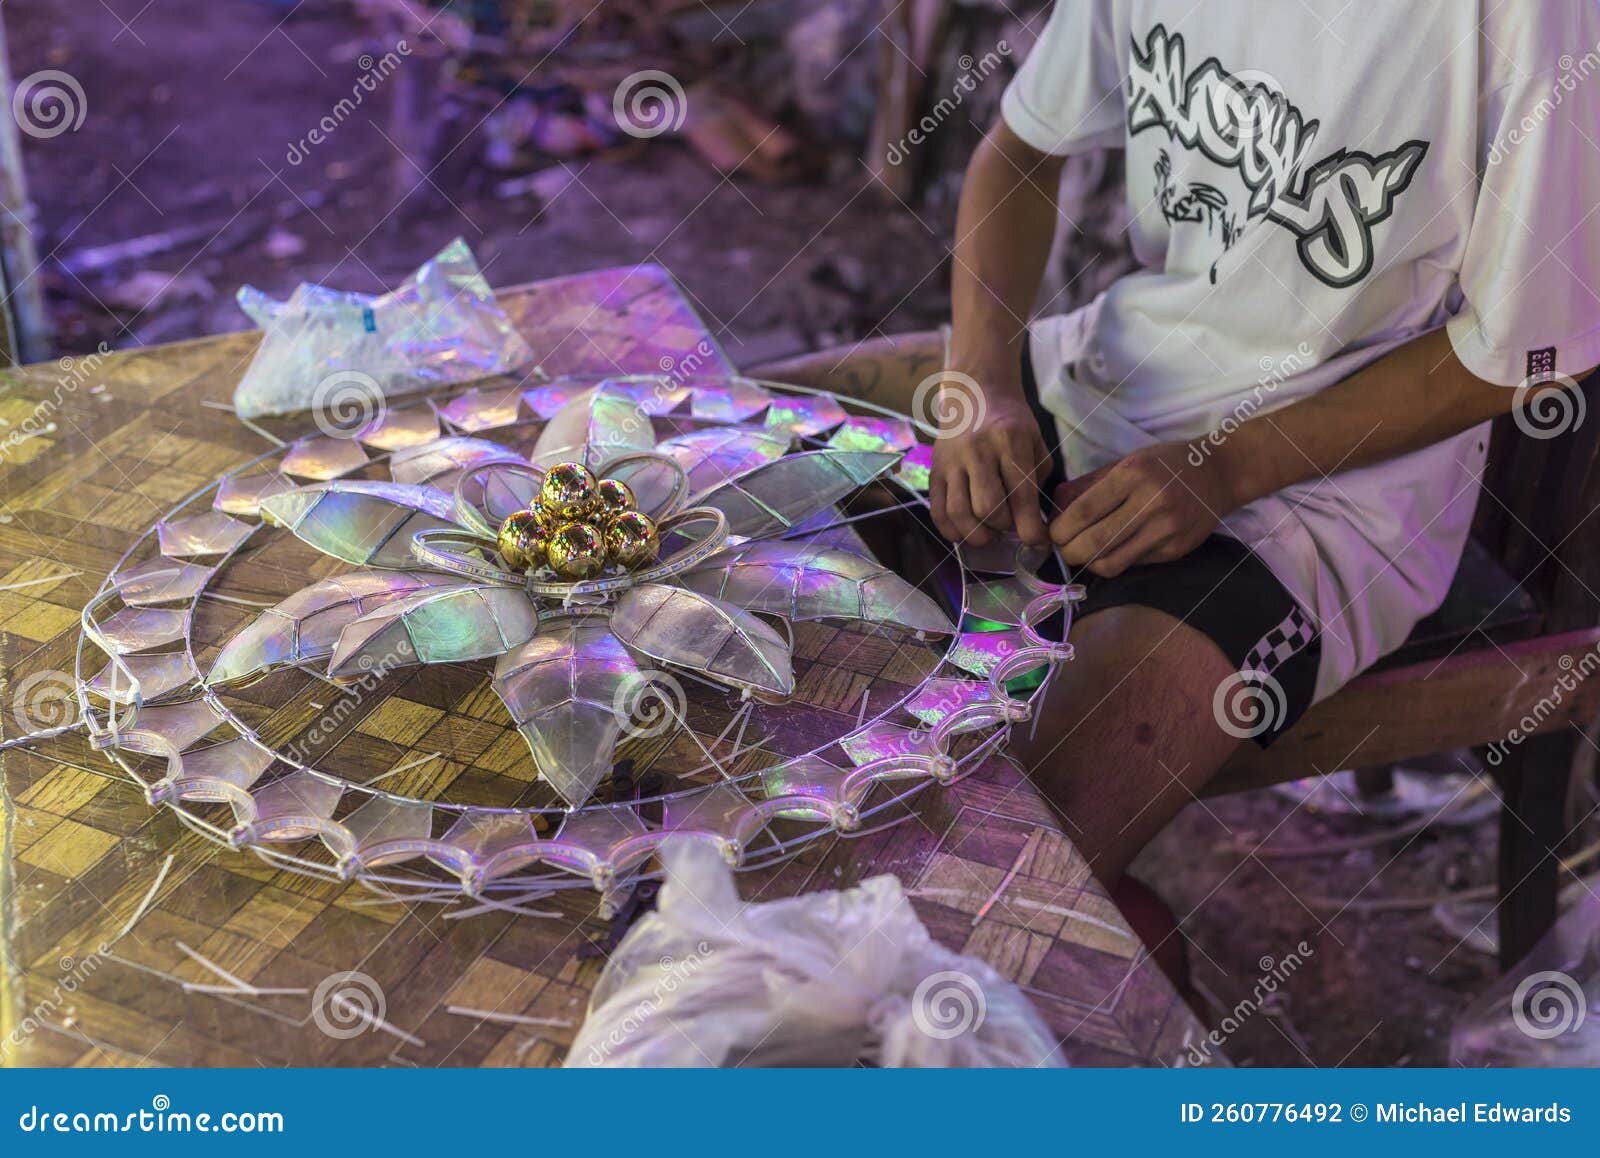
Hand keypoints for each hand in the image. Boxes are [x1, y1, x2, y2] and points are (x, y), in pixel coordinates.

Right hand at [929, 381, 1050, 547]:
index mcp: (1010, 442)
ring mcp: (952, 461)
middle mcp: (978, 450)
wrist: (975, 392)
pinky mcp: (934, 469)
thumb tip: (1033, 524)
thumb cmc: (1012, 422)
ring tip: (989, 533)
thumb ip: (1036, 481)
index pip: (1020, 495)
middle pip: (987, 508)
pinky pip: (937, 511)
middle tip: (1009, 525)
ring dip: (977, 534)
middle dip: (1003, 527)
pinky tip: (965, 532)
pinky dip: (951, 530)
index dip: (1030, 528)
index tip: (1037, 542)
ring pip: (959, 513)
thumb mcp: (1035, 443)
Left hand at [1049, 442, 1239, 577]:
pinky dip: (1115, 561)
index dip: (1060, 529)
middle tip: (1063, 549)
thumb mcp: (1125, 462)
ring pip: (1111, 563)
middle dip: (1068, 552)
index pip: (1083, 512)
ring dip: (1088, 563)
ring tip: (1083, 554)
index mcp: (1134, 474)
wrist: (1218, 473)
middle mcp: (1151, 502)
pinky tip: (1112, 551)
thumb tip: (1055, 505)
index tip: (1052, 534)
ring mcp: (1167, 529)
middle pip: (1093, 543)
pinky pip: (1133, 564)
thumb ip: (1087, 484)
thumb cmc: (1165, 464)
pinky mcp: (1176, 550)